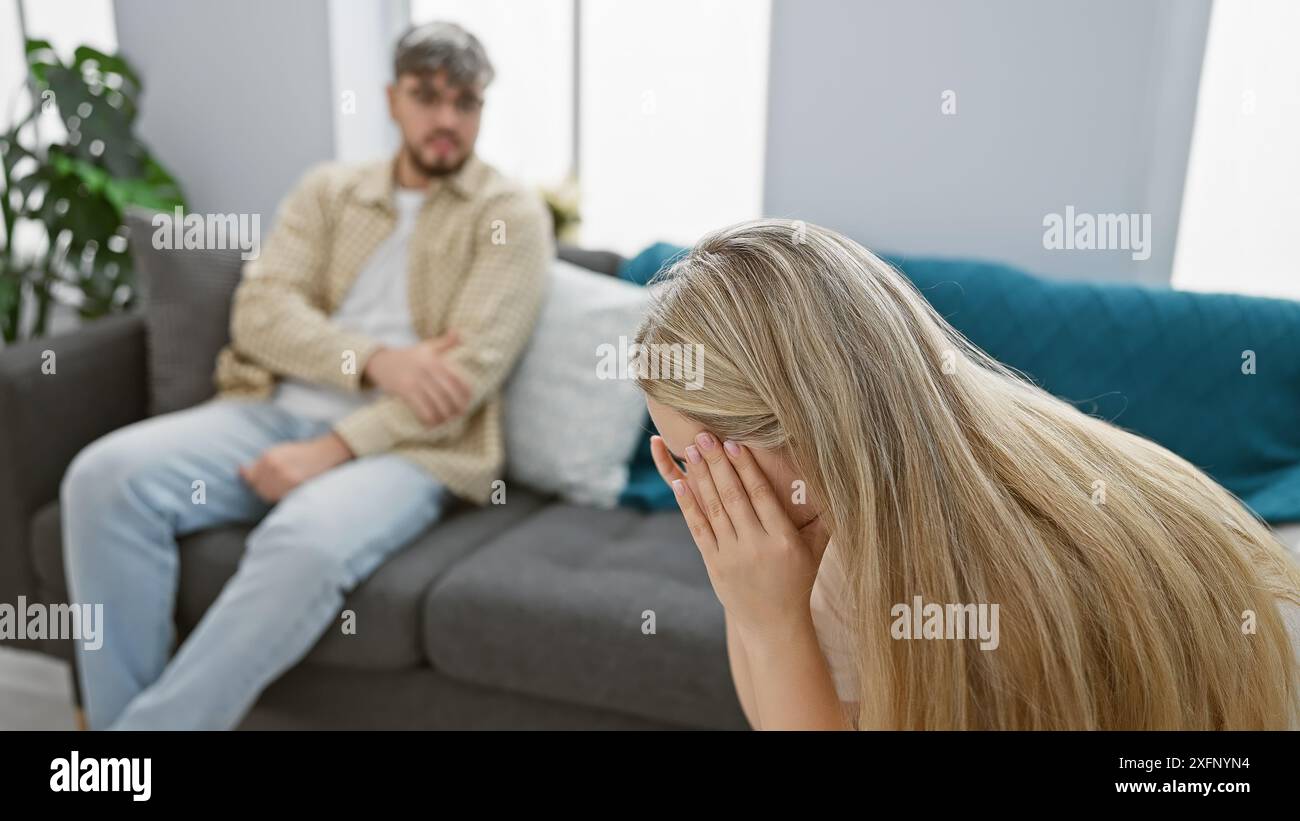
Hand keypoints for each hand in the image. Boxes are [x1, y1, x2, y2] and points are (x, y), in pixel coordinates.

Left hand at [239, 433, 353, 502]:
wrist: (326, 452)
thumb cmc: (303, 453)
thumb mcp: (279, 452)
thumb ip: (261, 463)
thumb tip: (241, 471)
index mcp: (268, 457)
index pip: (250, 478)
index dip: (254, 482)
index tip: (260, 482)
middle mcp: (273, 466)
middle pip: (258, 488)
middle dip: (264, 488)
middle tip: (278, 484)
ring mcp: (283, 477)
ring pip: (268, 495)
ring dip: (273, 494)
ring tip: (285, 487)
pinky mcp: (294, 486)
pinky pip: (281, 497)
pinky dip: (282, 496)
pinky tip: (290, 490)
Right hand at [363, 330, 470, 426]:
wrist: (381, 361)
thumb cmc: (408, 356)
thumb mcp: (427, 346)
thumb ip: (445, 342)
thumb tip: (459, 332)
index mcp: (435, 360)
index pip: (457, 379)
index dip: (466, 392)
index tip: (469, 401)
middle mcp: (427, 370)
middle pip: (449, 393)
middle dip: (457, 407)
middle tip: (460, 414)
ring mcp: (416, 381)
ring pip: (437, 404)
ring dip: (445, 416)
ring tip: (447, 420)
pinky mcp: (405, 391)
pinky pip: (422, 410)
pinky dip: (430, 419)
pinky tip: (432, 423)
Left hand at [651, 432, 830, 638]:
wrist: (774, 625)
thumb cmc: (797, 582)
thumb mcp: (815, 552)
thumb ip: (822, 520)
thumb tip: (840, 486)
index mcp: (783, 540)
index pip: (761, 495)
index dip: (746, 467)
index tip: (735, 443)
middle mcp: (756, 546)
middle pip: (734, 496)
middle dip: (718, 464)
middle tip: (705, 436)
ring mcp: (732, 556)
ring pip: (714, 509)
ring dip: (701, 477)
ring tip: (692, 450)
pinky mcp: (714, 564)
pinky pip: (699, 529)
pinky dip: (689, 505)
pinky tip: (680, 484)